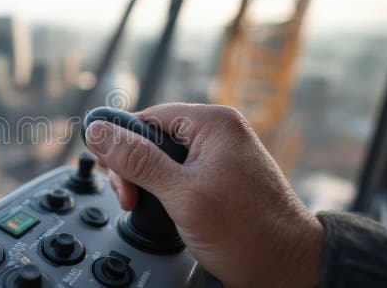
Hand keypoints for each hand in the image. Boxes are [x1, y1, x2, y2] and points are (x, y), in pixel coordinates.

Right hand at [84, 103, 323, 287]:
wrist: (287, 268)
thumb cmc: (249, 233)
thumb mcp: (182, 194)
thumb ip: (137, 160)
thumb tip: (99, 131)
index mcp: (213, 122)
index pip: (147, 117)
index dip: (122, 145)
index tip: (112, 175)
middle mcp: (219, 132)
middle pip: (153, 138)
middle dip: (135, 169)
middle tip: (132, 200)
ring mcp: (222, 155)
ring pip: (164, 158)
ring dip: (149, 183)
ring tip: (152, 209)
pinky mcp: (222, 177)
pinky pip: (181, 174)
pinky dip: (166, 192)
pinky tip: (168, 211)